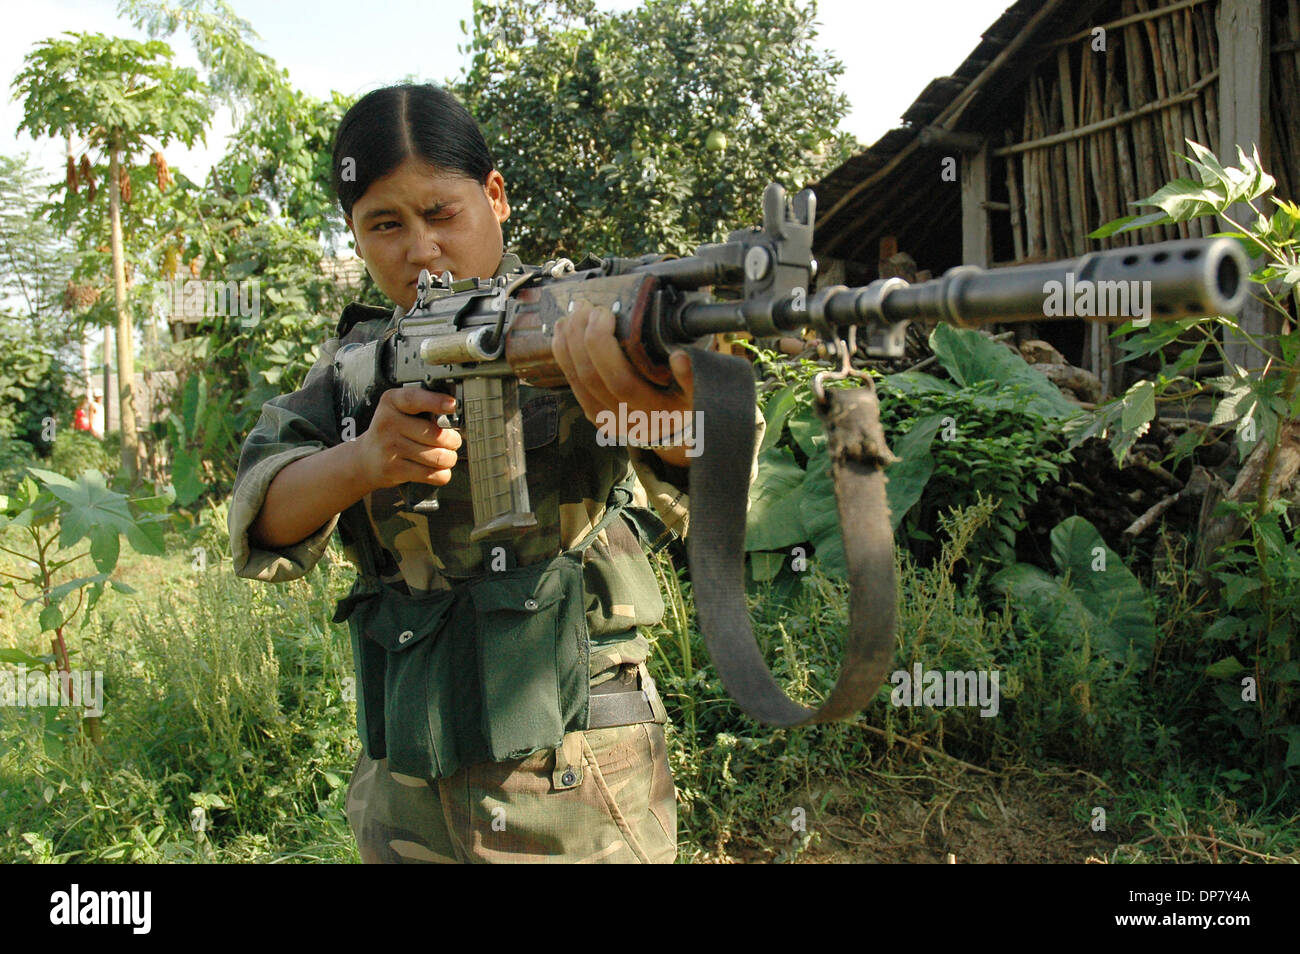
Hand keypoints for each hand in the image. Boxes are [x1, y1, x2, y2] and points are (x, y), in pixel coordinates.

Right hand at [354, 387, 462, 490]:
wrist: (365, 458)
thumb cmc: (392, 432)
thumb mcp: (399, 410)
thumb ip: (423, 406)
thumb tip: (454, 411)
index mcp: (391, 402)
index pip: (415, 399)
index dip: (436, 401)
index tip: (452, 405)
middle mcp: (388, 423)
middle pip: (437, 435)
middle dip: (453, 440)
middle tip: (452, 441)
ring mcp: (390, 447)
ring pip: (438, 457)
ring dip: (449, 459)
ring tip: (445, 456)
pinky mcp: (394, 469)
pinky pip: (431, 474)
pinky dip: (442, 474)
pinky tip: (438, 469)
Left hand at [551, 301, 695, 466]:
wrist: (671, 431)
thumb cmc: (684, 405)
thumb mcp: (697, 395)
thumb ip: (691, 379)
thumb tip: (679, 357)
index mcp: (651, 412)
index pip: (619, 380)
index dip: (604, 346)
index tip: (606, 314)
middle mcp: (624, 419)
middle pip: (591, 377)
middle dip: (582, 336)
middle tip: (587, 307)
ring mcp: (605, 419)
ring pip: (576, 379)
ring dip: (568, 343)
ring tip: (572, 313)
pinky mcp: (592, 414)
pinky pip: (572, 383)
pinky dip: (563, 355)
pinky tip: (562, 333)